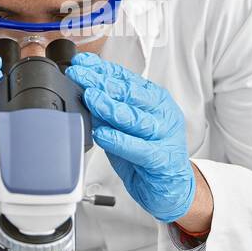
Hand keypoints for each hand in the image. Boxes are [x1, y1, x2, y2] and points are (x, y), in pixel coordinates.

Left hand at [65, 52, 194, 222]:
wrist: (172, 187)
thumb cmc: (148, 155)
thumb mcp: (125, 127)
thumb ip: (108, 111)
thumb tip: (84, 92)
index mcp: (154, 100)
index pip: (126, 78)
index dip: (102, 68)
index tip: (81, 62)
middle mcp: (161, 114)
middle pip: (129, 93)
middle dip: (100, 81)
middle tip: (78, 74)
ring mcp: (164, 136)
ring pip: (135, 117)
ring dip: (110, 106)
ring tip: (91, 97)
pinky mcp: (161, 159)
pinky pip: (138, 147)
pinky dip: (118, 140)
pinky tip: (103, 134)